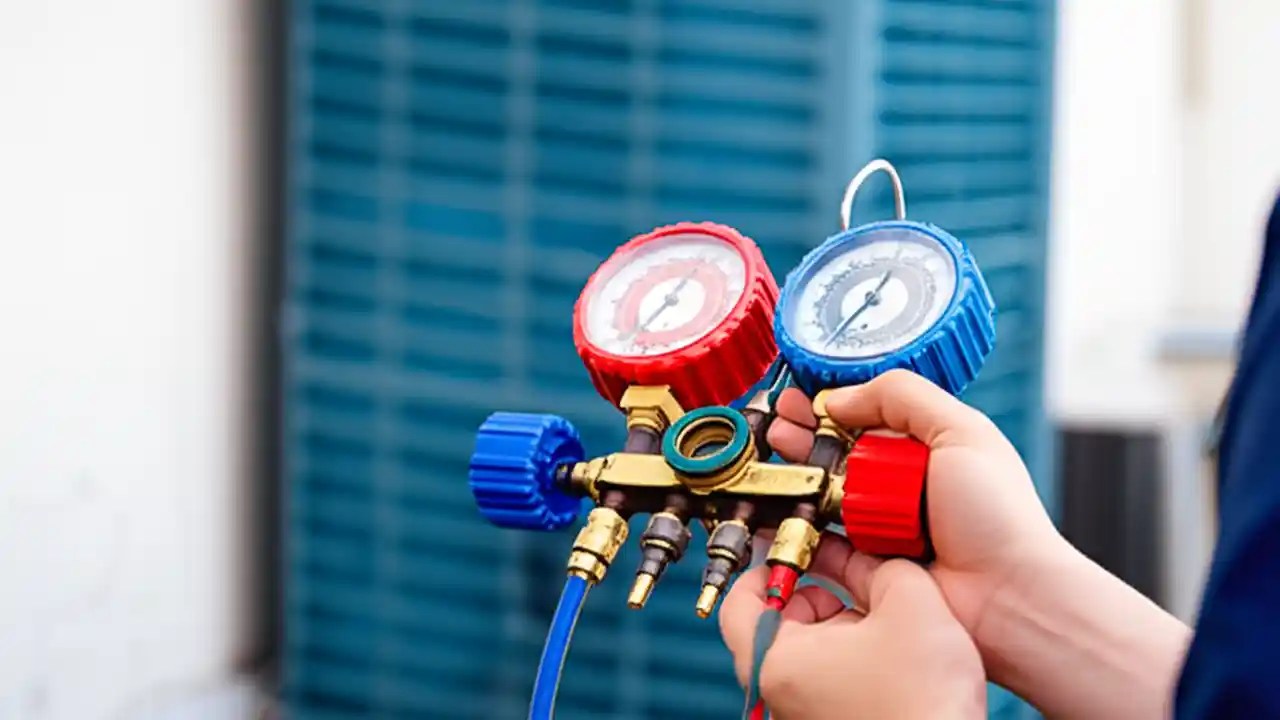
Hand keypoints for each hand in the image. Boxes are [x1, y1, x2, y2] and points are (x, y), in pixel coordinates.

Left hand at [720, 550, 985, 719]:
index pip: (737, 602)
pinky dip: (847, 657)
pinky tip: (886, 652)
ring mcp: (801, 714)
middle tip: (848, 582)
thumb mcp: (910, 600)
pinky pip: (822, 679)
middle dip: (811, 595)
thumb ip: (880, 562)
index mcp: (776, 662)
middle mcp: (777, 694)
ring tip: (877, 621)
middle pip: (773, 625)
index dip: (768, 566)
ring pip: (802, 652)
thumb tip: (867, 550)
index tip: (799, 551)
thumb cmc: (925, 699)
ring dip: (834, 627)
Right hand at [767, 370, 1189, 718]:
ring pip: (826, 494)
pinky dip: (798, 524)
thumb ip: (902, 399)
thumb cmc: (999, 517)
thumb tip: (840, 398)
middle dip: (803, 439)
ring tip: (769, 464)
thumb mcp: (960, 431)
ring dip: (796, 478)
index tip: (798, 401)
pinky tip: (776, 506)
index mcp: (928, 448)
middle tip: (775, 429)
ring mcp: (885, 525)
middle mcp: (903, 485)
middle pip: (839, 454)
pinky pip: (823, 539)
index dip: (830, 407)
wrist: (1007, 598)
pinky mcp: (868, 565)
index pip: (868, 416)